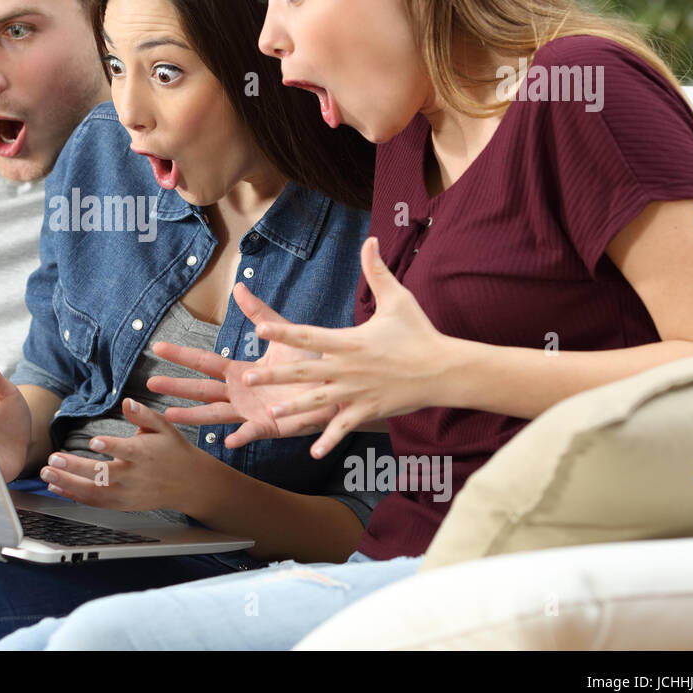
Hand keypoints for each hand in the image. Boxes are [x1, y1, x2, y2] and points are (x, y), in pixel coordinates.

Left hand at [36, 398, 203, 511]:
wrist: (188, 484)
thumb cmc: (173, 451)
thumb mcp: (164, 427)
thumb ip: (144, 414)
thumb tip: (127, 402)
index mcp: (145, 454)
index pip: (126, 450)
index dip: (110, 446)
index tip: (94, 442)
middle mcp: (134, 476)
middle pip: (102, 474)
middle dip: (75, 468)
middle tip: (53, 459)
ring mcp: (127, 493)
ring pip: (94, 492)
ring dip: (68, 483)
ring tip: (47, 473)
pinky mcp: (122, 503)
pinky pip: (95, 502)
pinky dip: (74, 495)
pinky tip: (57, 486)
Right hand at [146, 282, 342, 447]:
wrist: (335, 385)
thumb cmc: (308, 363)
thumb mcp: (282, 333)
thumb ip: (260, 313)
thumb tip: (238, 286)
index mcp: (239, 372)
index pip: (204, 362)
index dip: (181, 355)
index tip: (157, 347)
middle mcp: (239, 393)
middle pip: (201, 390)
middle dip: (176, 387)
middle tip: (150, 384)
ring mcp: (250, 411)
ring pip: (215, 415)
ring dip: (193, 416)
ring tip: (169, 416)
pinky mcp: (269, 426)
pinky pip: (251, 432)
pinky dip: (239, 438)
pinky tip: (225, 441)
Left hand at [245, 236, 447, 456]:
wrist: (445, 369)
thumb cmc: (419, 333)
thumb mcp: (397, 299)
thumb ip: (377, 271)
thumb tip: (371, 240)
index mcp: (350, 341)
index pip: (309, 335)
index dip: (283, 333)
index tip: (259, 331)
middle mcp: (348, 368)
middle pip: (304, 372)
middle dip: (275, 375)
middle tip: (247, 377)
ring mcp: (358, 392)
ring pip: (319, 402)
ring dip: (294, 409)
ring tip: (271, 414)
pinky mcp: (369, 411)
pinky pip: (345, 427)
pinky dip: (330, 439)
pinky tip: (313, 452)